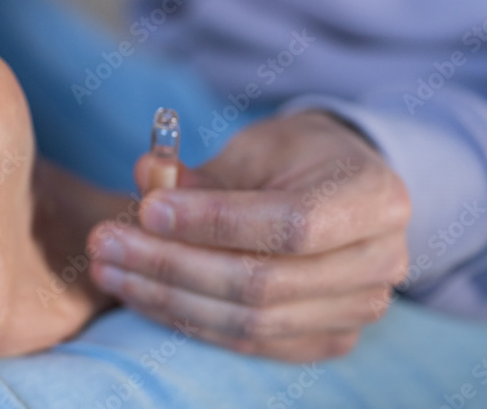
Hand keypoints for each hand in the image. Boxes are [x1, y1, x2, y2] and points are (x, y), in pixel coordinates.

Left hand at [88, 111, 411, 361]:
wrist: (341, 189)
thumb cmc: (296, 157)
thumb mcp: (257, 145)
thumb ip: (205, 169)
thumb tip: (145, 174)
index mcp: (374, 198)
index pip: (292, 224)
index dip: (214, 222)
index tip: (147, 208)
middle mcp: (381, 261)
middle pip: (264, 282)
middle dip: (172, 264)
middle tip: (105, 242)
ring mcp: (359, 309)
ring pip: (250, 320)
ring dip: (167, 297)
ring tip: (108, 268)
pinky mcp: (328, 338)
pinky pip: (248, 341)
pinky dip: (187, 318)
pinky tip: (141, 291)